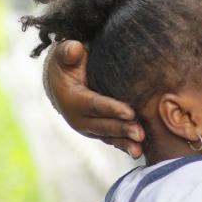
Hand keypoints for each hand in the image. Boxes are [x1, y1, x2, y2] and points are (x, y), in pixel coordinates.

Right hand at [47, 41, 144, 156]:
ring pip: (109, 136)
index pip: (95, 105)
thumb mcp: (65, 55)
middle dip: (122, 129)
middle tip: (141, 133)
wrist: (61, 82)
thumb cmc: (68, 64)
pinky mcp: (98, 132)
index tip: (130, 112)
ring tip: (140, 148)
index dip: (112, 109)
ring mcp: (89, 127)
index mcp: (72, 99)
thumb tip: (75, 48)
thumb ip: (69, 51)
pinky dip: (124, 146)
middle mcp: (78, 118)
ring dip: (125, 142)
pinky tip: (138, 152)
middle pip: (103, 125)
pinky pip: (112, 140)